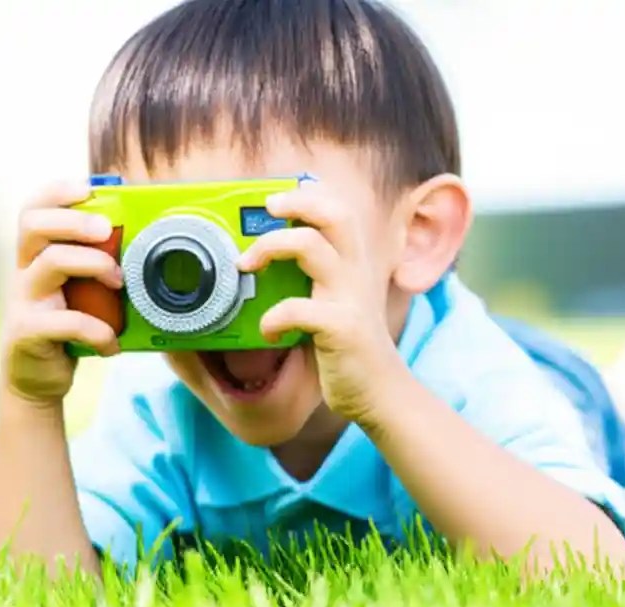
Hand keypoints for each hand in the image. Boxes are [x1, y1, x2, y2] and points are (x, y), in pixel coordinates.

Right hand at [0, 180, 122, 407]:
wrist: (36, 380)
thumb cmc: (63, 329)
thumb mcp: (76, 293)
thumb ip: (92, 267)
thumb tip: (141, 238)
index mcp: (33, 256)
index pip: (32, 210)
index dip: (56, 193)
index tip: (88, 188)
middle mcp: (22, 272)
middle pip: (34, 225)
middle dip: (76, 220)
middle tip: (107, 230)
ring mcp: (22, 301)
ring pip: (52, 261)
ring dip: (95, 264)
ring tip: (120, 284)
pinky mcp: (27, 332)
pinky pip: (66, 321)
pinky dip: (98, 331)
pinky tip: (113, 344)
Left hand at [235, 178, 406, 423]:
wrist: (378, 394)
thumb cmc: (347, 349)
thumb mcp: (335, 304)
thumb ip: (312, 281)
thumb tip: (262, 261)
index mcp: (354, 265)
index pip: (339, 211)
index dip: (309, 196)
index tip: (276, 199)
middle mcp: (355, 272)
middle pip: (333, 214)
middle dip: (295, 203)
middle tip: (265, 210)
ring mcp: (349, 298)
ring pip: (309, 246)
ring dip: (268, 247)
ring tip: (246, 266)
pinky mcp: (341, 328)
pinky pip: (296, 308)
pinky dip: (272, 318)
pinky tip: (267, 332)